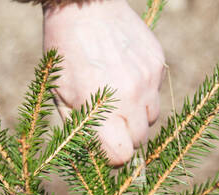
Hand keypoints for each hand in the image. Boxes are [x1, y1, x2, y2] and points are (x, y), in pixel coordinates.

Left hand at [43, 0, 164, 166]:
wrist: (85, 6)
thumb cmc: (66, 53)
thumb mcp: (61, 94)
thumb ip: (79, 127)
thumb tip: (95, 155)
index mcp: (104, 109)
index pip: (123, 155)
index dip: (114, 155)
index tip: (106, 146)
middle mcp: (131, 97)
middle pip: (139, 139)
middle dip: (125, 134)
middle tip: (109, 118)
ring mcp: (147, 79)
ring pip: (152, 117)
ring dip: (137, 114)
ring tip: (118, 94)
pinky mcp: (157, 63)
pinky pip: (156, 91)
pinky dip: (144, 89)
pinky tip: (125, 72)